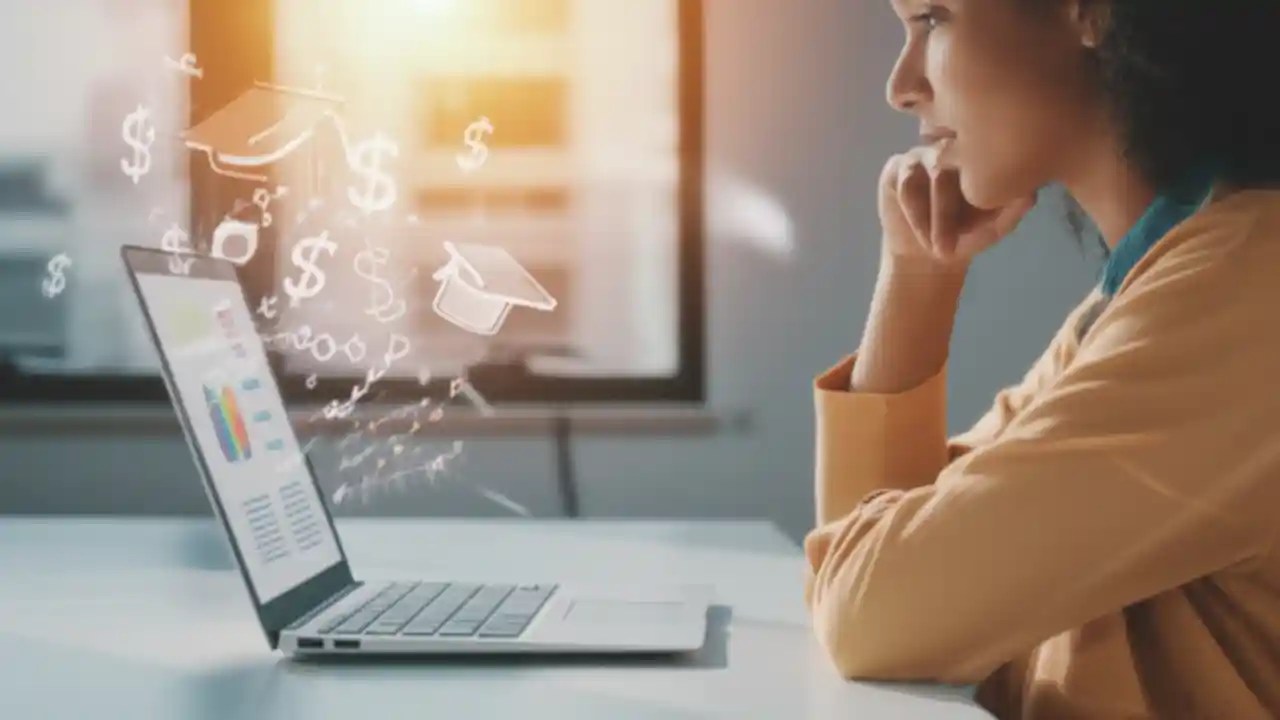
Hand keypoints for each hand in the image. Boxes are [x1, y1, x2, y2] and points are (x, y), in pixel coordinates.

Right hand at [878, 141, 1036, 272]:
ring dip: (933, 214)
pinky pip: (907, 183)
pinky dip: (915, 213)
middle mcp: (953, 146)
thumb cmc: (966, 235)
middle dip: (951, 210)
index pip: (988, 152)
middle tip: (950, 247)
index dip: (986, 187)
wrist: (926, 254)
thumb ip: (1013, 211)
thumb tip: (1030, 194)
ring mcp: (923, 153)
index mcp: (980, 154)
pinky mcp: (897, 167)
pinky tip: (922, 234)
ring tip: (937, 246)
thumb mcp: (995, 227)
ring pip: (932, 172)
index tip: (986, 226)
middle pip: (958, 161)